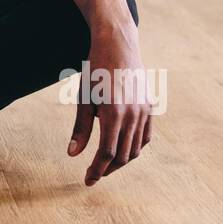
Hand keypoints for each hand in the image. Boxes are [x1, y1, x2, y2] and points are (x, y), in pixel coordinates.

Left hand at [68, 30, 152, 185]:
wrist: (117, 44)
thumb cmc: (96, 70)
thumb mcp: (84, 98)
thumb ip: (81, 128)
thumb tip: (73, 154)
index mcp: (113, 113)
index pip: (106, 153)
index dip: (97, 170)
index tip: (88, 180)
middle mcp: (132, 115)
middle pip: (122, 155)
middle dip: (107, 169)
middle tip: (93, 174)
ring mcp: (144, 111)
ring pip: (135, 148)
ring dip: (121, 160)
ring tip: (106, 164)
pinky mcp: (149, 106)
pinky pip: (145, 136)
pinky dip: (134, 147)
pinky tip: (122, 149)